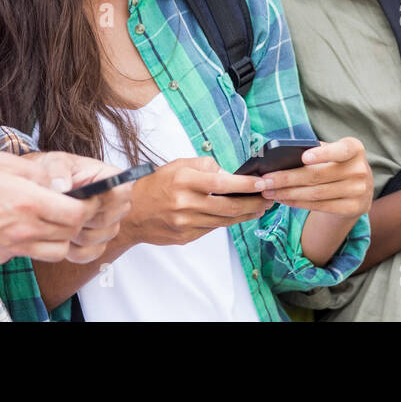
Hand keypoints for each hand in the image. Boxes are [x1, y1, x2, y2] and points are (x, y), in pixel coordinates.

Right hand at [0, 152, 94, 264]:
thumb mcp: (3, 162)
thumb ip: (36, 173)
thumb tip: (58, 183)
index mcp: (28, 202)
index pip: (77, 214)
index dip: (88, 206)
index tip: (87, 197)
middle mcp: (24, 230)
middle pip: (70, 234)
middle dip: (78, 221)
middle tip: (73, 206)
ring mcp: (12, 247)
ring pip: (55, 251)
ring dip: (61, 237)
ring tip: (51, 219)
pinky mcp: (1, 257)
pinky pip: (30, 254)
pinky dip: (35, 243)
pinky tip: (24, 225)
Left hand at [26, 152, 134, 262]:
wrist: (46, 189)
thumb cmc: (54, 173)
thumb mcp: (54, 162)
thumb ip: (57, 171)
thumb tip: (61, 187)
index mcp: (112, 179)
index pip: (123, 191)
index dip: (104, 198)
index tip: (84, 196)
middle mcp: (117, 204)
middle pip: (109, 219)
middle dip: (82, 217)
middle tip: (63, 209)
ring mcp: (109, 226)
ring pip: (98, 238)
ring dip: (75, 233)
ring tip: (59, 220)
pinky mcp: (98, 244)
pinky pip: (90, 254)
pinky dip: (73, 249)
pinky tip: (62, 235)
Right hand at [121, 156, 272, 246]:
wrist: (131, 214)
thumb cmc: (156, 184)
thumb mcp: (178, 165)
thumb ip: (205, 166)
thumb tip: (228, 174)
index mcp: (184, 181)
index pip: (222, 183)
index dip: (246, 184)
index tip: (262, 183)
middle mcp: (185, 203)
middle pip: (228, 206)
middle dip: (253, 203)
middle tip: (269, 198)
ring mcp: (185, 223)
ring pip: (224, 220)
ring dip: (245, 215)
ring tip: (259, 208)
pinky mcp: (185, 237)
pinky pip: (212, 229)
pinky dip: (227, 222)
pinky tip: (237, 216)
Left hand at [257, 137, 372, 217]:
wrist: (360, 188)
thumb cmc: (337, 163)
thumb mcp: (333, 152)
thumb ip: (315, 150)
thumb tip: (281, 158)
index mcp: (355, 149)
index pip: (341, 150)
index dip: (322, 154)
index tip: (303, 157)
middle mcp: (360, 170)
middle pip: (318, 175)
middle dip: (287, 178)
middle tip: (265, 180)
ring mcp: (358, 192)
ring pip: (315, 193)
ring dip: (288, 193)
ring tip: (268, 191)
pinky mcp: (353, 209)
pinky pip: (319, 206)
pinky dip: (297, 203)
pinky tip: (282, 199)